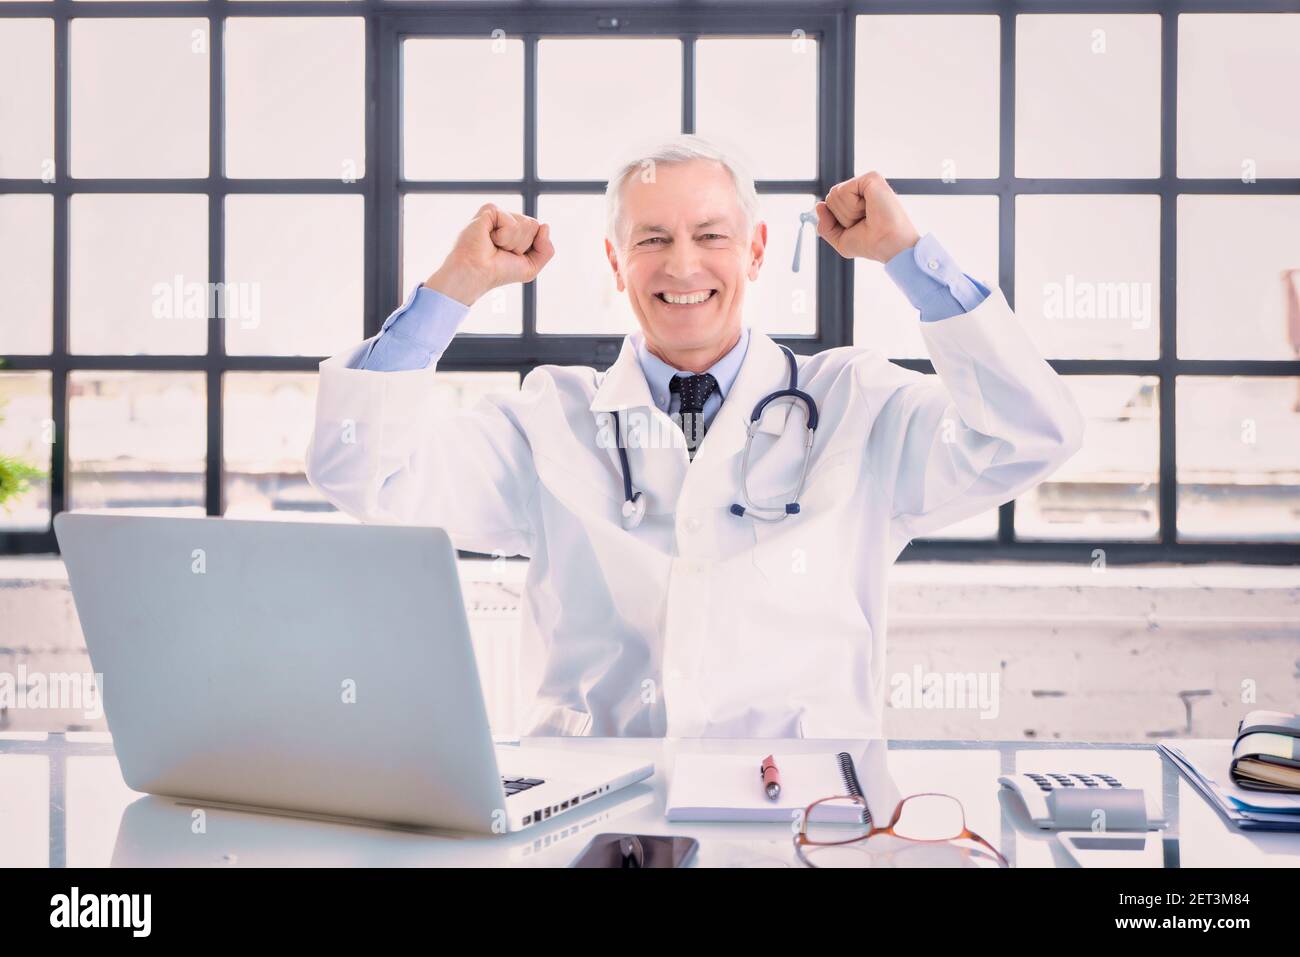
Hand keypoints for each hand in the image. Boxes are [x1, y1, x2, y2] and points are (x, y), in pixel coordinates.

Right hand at [424, 203, 554, 305]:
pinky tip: (489, 239)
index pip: (538, 229)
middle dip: (522, 244)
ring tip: (494, 246)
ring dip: (512, 242)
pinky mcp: (489, 210)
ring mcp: (498, 214)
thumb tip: (545, 225)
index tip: (512, 255)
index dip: (531, 247)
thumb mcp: (531, 266)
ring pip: (525, 223)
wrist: (477, 274)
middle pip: (533, 225)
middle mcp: (507, 219)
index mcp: (516, 230)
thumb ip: (546, 249)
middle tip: (502, 251)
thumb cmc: (499, 272)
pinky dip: (504, 236)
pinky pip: (512, 222)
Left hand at [814, 171, 919, 263]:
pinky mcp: (871, 178)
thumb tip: (818, 205)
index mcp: (856, 201)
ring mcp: (867, 182)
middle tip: (863, 221)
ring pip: (834, 194)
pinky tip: (869, 207)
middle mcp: (861, 190)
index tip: (856, 227)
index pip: (829, 204)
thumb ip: (825, 226)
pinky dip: (852, 205)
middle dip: (841, 217)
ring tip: (868, 215)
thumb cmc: (870, 244)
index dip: (836, 220)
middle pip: (829, 198)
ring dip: (847, 213)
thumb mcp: (840, 240)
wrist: (887, 244)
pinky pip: (843, 190)